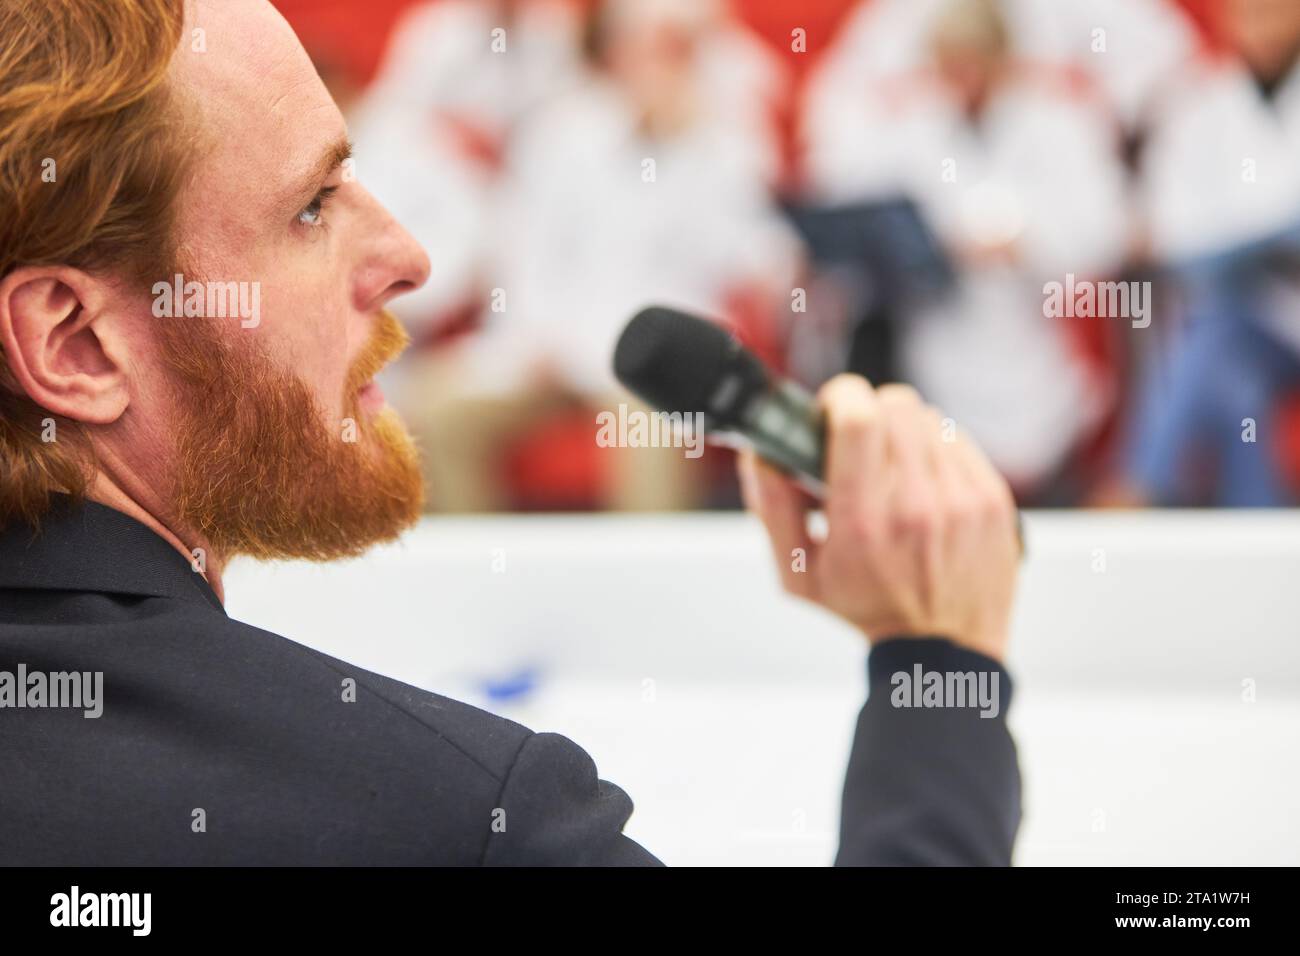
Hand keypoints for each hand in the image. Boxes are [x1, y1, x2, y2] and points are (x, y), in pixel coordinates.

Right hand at [738, 375, 1019, 661]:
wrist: (946, 650)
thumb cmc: (867, 609)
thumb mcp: (800, 575)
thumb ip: (773, 511)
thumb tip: (759, 454)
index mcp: (863, 523)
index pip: (858, 419)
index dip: (840, 397)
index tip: (831, 409)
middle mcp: (917, 505)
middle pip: (894, 406)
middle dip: (869, 413)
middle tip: (857, 441)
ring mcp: (962, 500)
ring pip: (927, 418)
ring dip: (902, 431)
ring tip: (890, 466)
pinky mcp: (992, 498)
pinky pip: (958, 440)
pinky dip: (934, 450)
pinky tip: (923, 481)